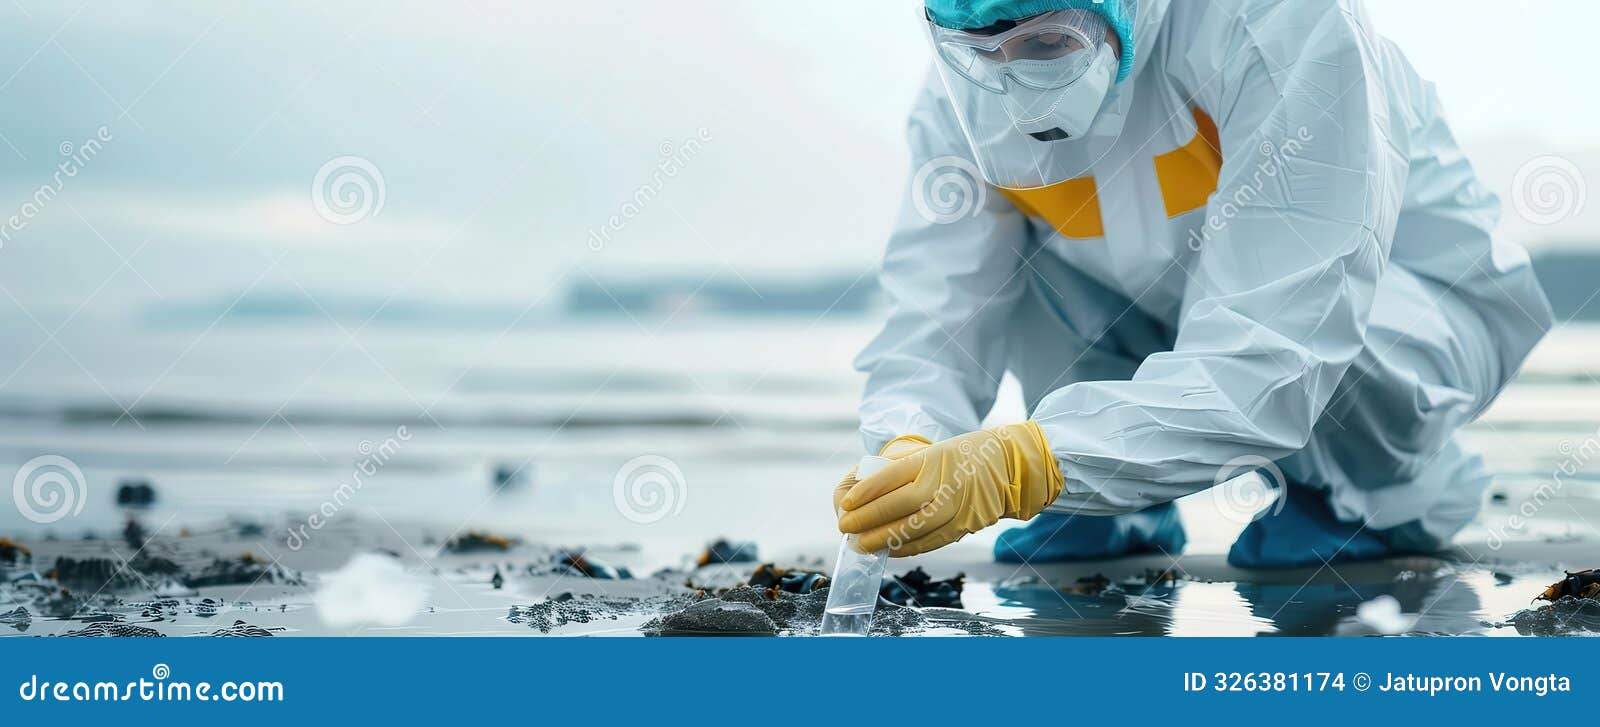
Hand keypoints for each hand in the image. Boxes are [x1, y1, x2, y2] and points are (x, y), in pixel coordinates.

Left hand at [836, 422, 1062, 556]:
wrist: (1009, 465)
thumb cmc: (965, 455)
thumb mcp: (933, 451)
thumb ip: (904, 471)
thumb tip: (867, 493)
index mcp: (931, 460)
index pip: (890, 477)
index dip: (865, 493)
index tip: (846, 503)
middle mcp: (942, 483)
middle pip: (897, 506)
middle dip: (867, 520)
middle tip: (845, 527)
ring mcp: (954, 507)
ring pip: (912, 528)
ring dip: (882, 539)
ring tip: (861, 544)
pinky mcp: (962, 526)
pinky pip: (929, 541)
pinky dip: (905, 548)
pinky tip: (888, 550)